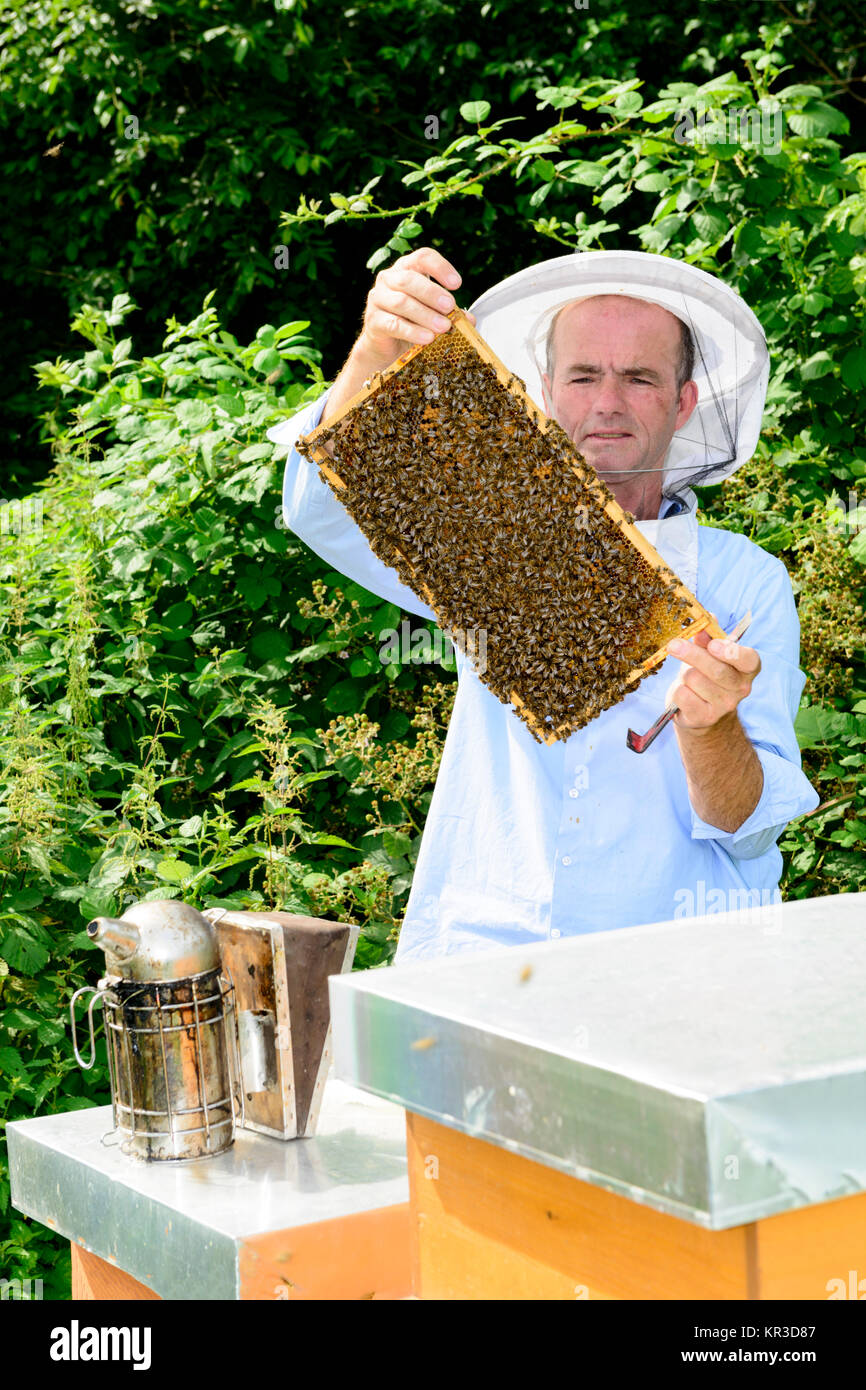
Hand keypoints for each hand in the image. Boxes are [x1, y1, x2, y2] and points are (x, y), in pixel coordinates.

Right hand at [357, 246, 474, 369]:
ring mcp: (378, 298)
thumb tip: (470, 320)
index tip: (457, 284)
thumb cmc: (413, 322)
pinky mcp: (373, 321)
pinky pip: (393, 324)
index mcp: (406, 269)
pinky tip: (428, 338)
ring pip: (402, 302)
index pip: (423, 257)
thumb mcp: (434, 313)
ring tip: (444, 327)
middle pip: (410, 279)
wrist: (388, 347)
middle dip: (432, 293)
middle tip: (450, 307)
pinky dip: (412, 331)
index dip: (440, 267)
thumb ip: (451, 314)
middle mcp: (389, 278)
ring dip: (425, 315)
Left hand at [665, 630, 760, 733]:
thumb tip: (708, 616)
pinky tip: (683, 692)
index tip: (713, 645)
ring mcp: (723, 706)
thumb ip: (708, 636)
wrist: (701, 713)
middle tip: (674, 644)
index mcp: (746, 669)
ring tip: (687, 678)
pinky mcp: (704, 717)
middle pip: (717, 670)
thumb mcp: (708, 654)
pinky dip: (676, 690)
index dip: (731, 652)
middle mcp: (741, 689)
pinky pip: (682, 695)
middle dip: (692, 655)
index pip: (750, 660)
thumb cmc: (706, 676)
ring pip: (694, 679)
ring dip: (684, 674)